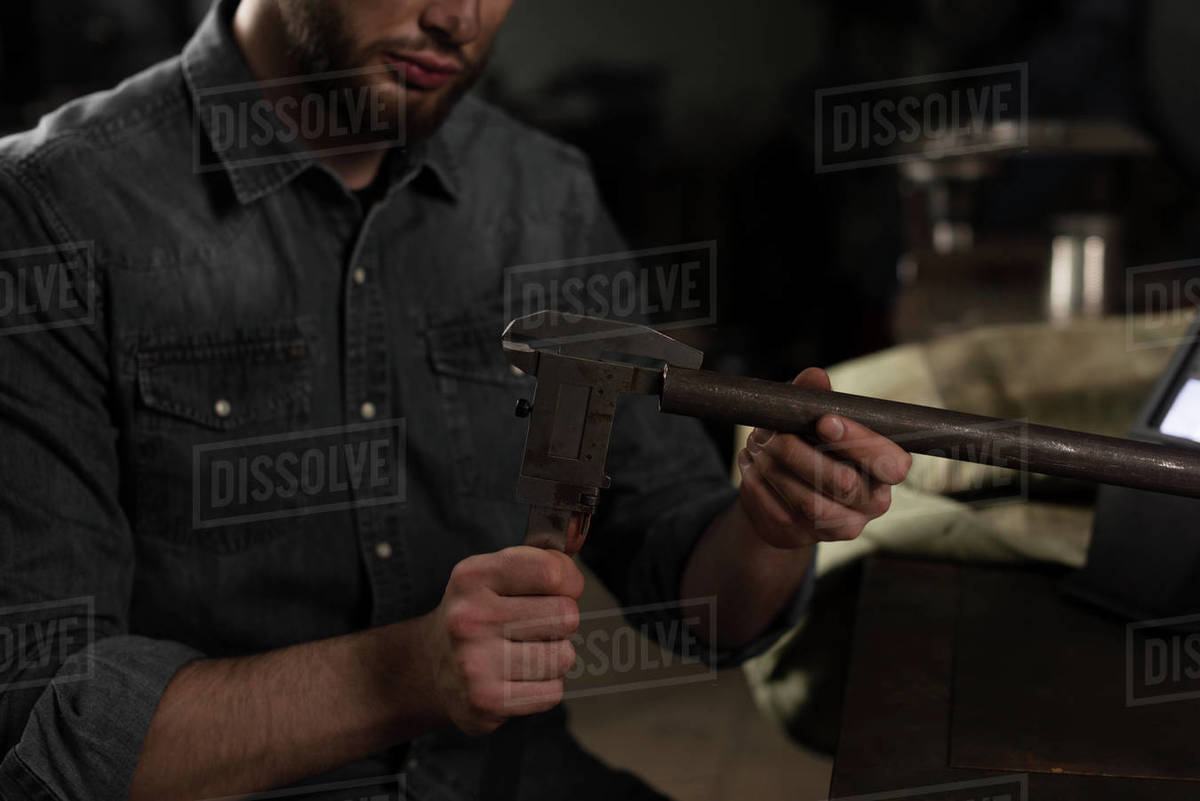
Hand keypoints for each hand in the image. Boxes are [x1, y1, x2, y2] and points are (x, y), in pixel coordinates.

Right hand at [421, 546, 582, 735]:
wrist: (430, 666)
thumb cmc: (479, 613)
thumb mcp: (495, 574)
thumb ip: (540, 556)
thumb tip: (577, 534)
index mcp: (473, 576)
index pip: (552, 573)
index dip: (569, 582)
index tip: (560, 588)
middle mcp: (470, 618)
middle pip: (566, 616)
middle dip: (560, 622)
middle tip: (535, 625)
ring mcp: (475, 663)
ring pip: (564, 656)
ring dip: (553, 656)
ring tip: (523, 652)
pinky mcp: (485, 702)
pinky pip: (552, 692)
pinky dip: (543, 687)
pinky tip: (517, 678)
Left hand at [736, 367, 911, 548]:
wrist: (778, 489)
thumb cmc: (806, 443)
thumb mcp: (809, 415)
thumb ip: (815, 395)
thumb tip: (816, 377)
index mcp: (885, 469)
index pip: (892, 463)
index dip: (860, 443)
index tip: (824, 421)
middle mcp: (871, 502)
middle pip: (844, 483)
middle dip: (800, 452)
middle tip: (771, 434)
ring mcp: (841, 525)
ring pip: (808, 501)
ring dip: (776, 469)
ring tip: (758, 446)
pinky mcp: (807, 536)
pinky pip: (779, 512)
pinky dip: (759, 484)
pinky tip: (752, 466)